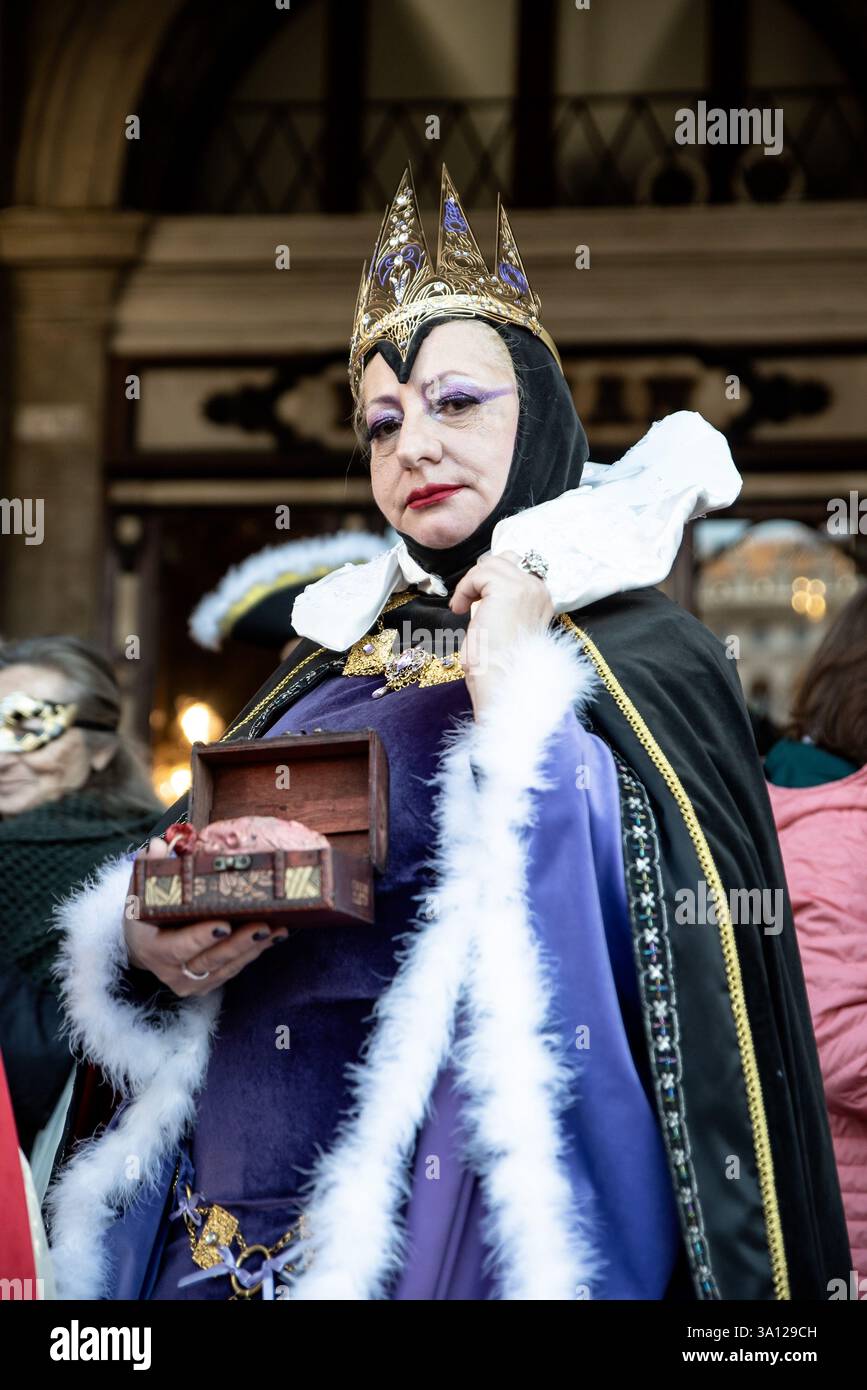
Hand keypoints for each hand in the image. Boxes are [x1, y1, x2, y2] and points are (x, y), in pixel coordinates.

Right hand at [125, 837, 287, 997]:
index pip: (179, 946)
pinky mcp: (209, 983)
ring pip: (227, 966)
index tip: (224, 925)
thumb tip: (158, 846)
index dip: (202, 937)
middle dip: (239, 943)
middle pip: (210, 959)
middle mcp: (171, 971)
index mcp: (152, 948)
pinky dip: (256, 951)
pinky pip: (235, 968)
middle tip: (263, 925)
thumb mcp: (140, 891)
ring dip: (254, 947)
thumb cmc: (146, 912)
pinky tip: (276, 935)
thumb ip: (149, 869)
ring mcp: (191, 982)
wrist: (144, 943)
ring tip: (277, 928)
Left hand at [449, 549, 553, 717]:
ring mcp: (527, 587)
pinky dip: (464, 588)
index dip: (491, 579)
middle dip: (482, 575)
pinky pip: (479, 574)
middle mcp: (540, 590)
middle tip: (466, 600)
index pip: (517, 568)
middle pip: (505, 559)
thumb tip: (483, 592)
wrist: (504, 682)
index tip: (475, 601)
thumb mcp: (505, 627)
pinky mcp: (509, 590)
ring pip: (490, 564)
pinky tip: (460, 609)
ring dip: (470, 583)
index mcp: (542, 600)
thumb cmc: (501, 665)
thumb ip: (502, 605)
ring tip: (462, 606)